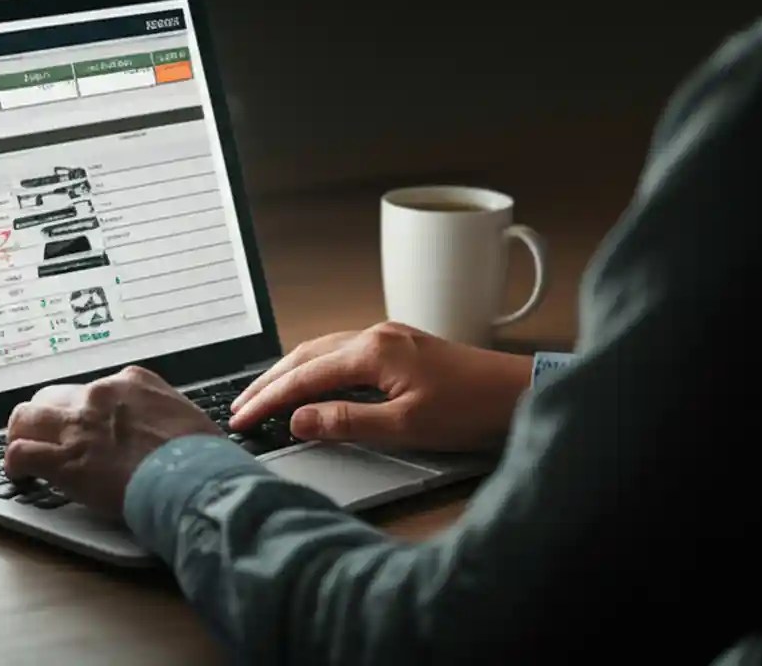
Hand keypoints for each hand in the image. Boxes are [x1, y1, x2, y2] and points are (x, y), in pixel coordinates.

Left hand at [3, 365, 222, 517]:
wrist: (194, 477)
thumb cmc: (202, 455)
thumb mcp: (188, 417)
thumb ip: (165, 417)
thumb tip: (167, 433)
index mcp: (132, 382)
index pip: (94, 388)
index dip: (87, 411)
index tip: (90, 427)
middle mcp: (99, 396)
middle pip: (54, 397)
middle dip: (50, 418)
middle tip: (53, 438)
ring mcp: (77, 426)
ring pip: (25, 418)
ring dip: (22, 434)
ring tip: (24, 449)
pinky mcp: (63, 459)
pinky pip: (20, 454)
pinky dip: (15, 465)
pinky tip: (21, 476)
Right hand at [228, 322, 532, 451]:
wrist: (521, 392)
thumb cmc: (471, 410)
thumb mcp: (405, 426)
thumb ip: (346, 421)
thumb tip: (298, 419)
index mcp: (373, 350)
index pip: (304, 376)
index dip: (269, 400)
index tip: (241, 420)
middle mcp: (375, 334)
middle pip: (305, 355)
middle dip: (269, 382)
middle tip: (239, 407)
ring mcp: (389, 336)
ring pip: (322, 349)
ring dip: (289, 372)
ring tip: (263, 396)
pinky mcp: (400, 346)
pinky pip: (342, 351)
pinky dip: (315, 367)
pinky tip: (310, 382)